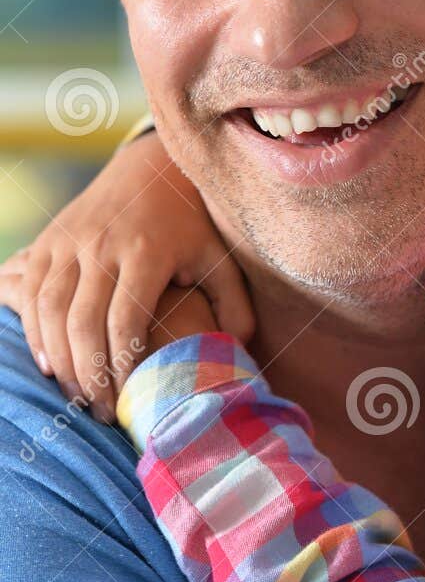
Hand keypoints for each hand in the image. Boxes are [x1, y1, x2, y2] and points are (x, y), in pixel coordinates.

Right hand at [0, 131, 252, 421]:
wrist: (149, 168)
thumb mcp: (220, 258)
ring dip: (60, 360)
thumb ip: (233, 305)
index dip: (125, 365)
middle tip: (104, 412)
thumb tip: (236, 351)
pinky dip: (35, 333)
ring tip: (78, 398)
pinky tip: (51, 366)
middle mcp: (101, 246)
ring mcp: (69, 242)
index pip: (126, 320)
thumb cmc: (191, 225)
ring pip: (50, 311)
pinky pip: (31, 294)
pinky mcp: (48, 242)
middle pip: (83, 322)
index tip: (133, 399)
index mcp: (146, 251)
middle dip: (90, 375)